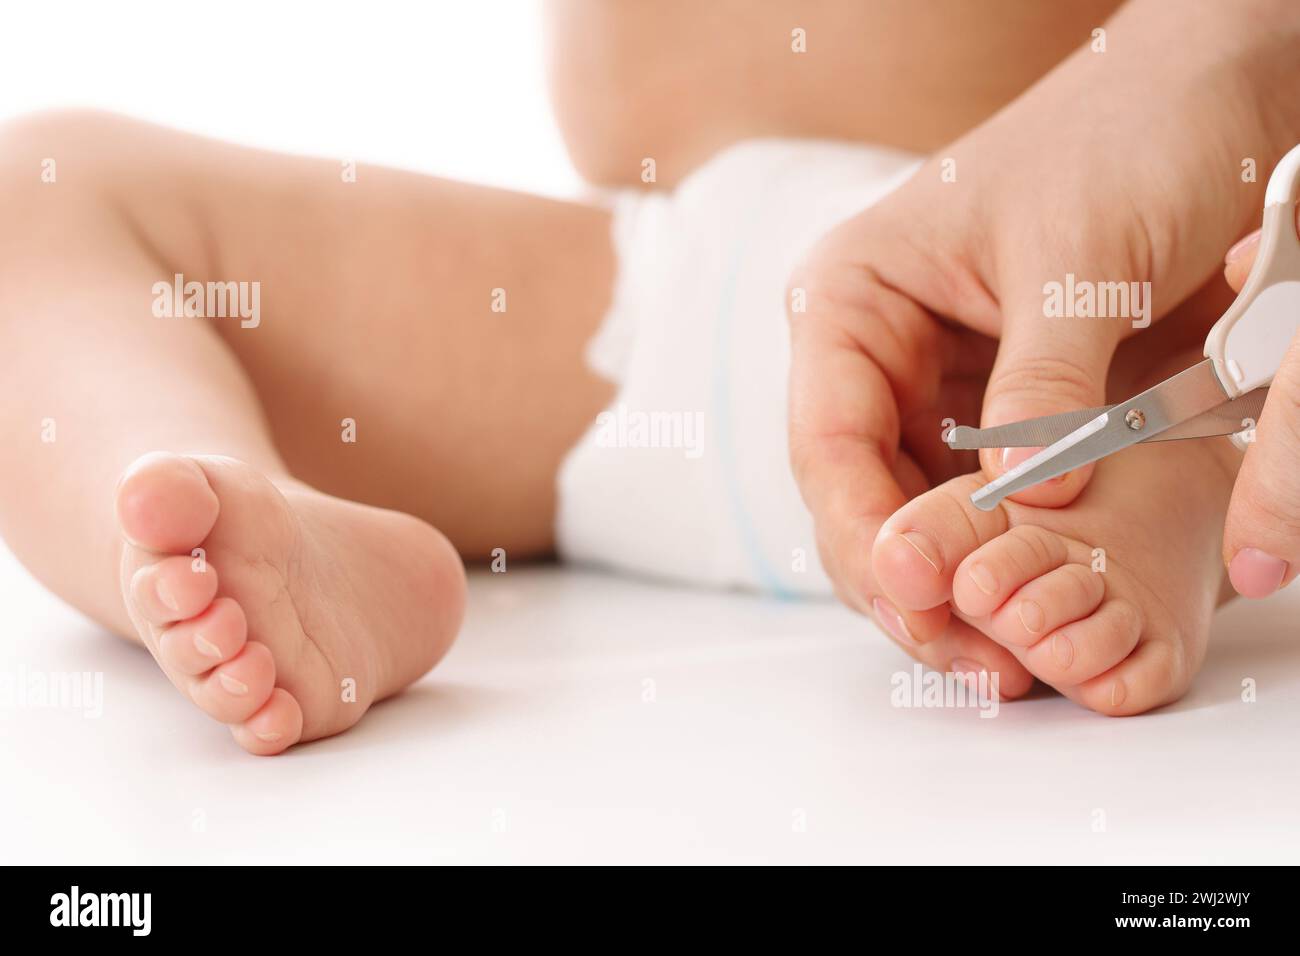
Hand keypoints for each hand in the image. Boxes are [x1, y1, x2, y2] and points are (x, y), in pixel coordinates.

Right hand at [787, 2, 1297, 672]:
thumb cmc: (1125, 139)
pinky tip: (1024, 604)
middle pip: (858, 495)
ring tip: (1000, 659)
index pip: (826, 437)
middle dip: (905, 581)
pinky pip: (978, 505)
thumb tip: (1029, 506)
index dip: (863, 531)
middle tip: (967, 658)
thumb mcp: (1078, 261)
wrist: (1206, 99)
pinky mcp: (995, 415)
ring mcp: (934, 387)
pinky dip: (998, 561)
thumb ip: (1045, 386)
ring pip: (912, 515)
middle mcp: (876, 351)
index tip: (914, 598)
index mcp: (852, 297)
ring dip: (950, 587)